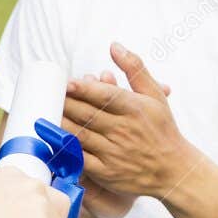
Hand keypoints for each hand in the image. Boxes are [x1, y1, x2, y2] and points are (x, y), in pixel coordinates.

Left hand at [62, 43, 188, 200]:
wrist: (173, 170)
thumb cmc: (161, 128)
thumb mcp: (154, 96)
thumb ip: (135, 69)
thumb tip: (114, 46)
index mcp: (135, 109)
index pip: (106, 97)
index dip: (84, 89)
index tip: (67, 83)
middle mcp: (124, 130)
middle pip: (88, 115)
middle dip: (66, 104)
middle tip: (48, 96)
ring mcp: (114, 153)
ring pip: (80, 136)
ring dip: (60, 125)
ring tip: (43, 114)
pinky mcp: (106, 172)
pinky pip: (81, 160)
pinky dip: (65, 151)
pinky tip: (52, 141)